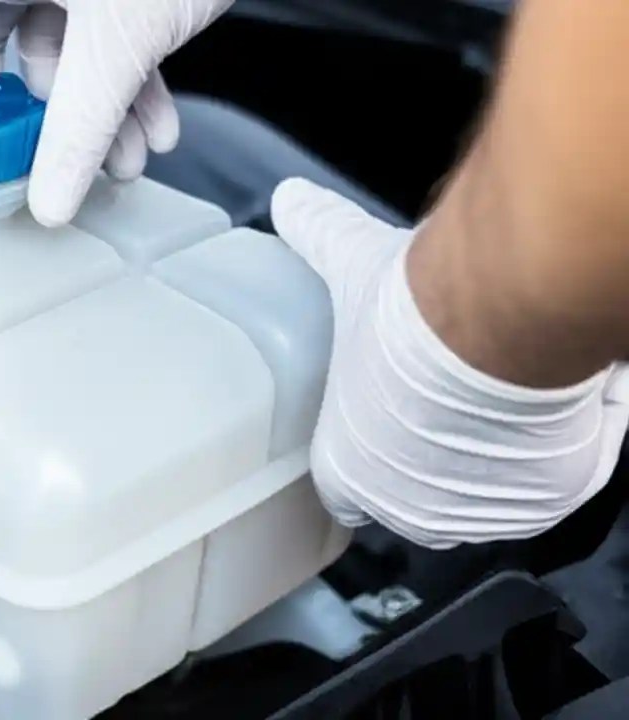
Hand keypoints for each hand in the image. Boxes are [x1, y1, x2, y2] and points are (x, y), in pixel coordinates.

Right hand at [0, 0, 233, 226]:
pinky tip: (157, 127)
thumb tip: (49, 196)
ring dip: (96, 115)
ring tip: (123, 161)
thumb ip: (78, 127)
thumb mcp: (117, 44)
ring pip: (63, 49)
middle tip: (35, 166)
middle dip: (33, 119)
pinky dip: (132, 85)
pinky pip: (108, 37)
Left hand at [271, 178, 628, 548]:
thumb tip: (287, 198)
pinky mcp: (550, 503)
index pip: (348, 494)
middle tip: (464, 386)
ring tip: (509, 380)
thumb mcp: (350, 266)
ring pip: (497, 480)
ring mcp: (480, 514)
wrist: (499, 328)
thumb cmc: (416, 314)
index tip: (402, 413)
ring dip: (504, 443)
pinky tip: (557, 390)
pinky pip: (560, 471)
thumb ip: (315, 235)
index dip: (377, 450)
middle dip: (446, 444)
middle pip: (427, 488)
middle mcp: (407, 512)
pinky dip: (569, 434)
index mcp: (346, 473)